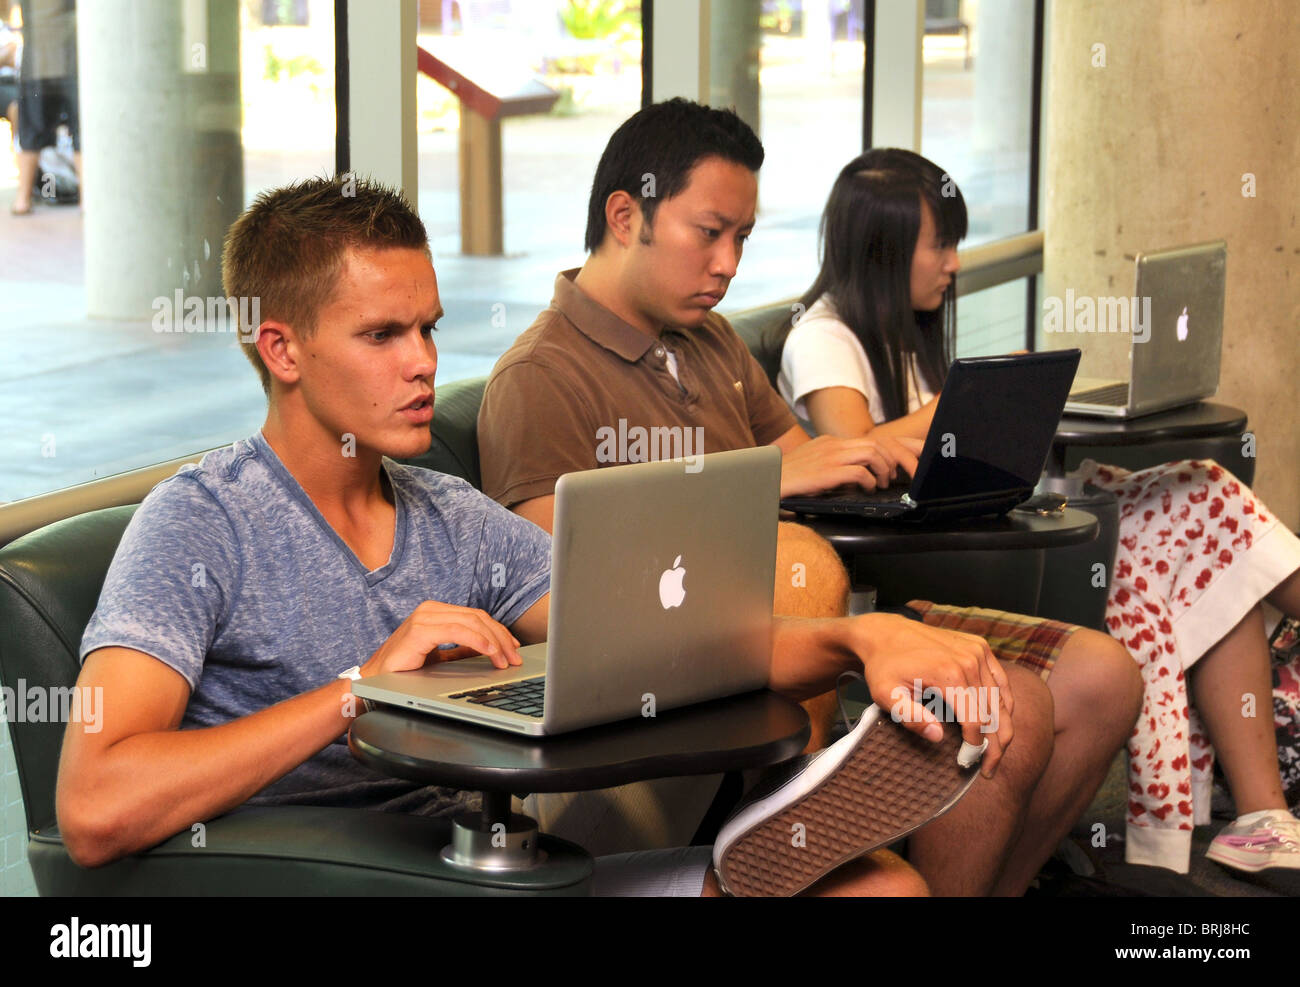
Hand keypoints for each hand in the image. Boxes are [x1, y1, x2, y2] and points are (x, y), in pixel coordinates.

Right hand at [360, 601, 523, 676]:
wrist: (374, 685)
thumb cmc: (404, 672)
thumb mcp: (441, 659)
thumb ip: (462, 650)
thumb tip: (491, 650)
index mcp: (436, 612)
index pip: (477, 616)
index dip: (499, 631)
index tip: (515, 648)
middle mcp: (431, 609)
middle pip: (478, 617)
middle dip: (501, 638)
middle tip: (515, 658)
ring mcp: (424, 617)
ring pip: (472, 622)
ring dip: (494, 642)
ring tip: (505, 660)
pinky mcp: (419, 630)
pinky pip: (457, 631)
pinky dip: (478, 641)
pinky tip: (490, 653)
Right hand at [779, 435, 921, 497]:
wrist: (766, 479)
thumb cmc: (788, 477)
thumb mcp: (812, 463)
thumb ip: (832, 463)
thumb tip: (854, 477)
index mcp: (830, 441)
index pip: (868, 440)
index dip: (886, 452)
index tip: (891, 466)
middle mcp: (832, 444)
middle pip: (875, 443)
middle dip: (891, 460)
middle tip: (892, 476)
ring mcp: (830, 456)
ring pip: (872, 453)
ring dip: (883, 469)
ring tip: (882, 483)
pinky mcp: (827, 472)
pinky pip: (859, 472)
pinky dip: (869, 481)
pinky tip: (868, 489)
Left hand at [847, 612, 1013, 777]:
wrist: (885, 633)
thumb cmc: (883, 666)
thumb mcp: (886, 694)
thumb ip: (910, 717)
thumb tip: (938, 737)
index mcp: (949, 674)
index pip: (975, 720)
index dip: (975, 747)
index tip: (968, 763)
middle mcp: (969, 660)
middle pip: (993, 713)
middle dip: (994, 746)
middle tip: (989, 768)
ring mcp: (977, 651)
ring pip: (1001, 698)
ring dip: (1003, 729)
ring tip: (996, 752)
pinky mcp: (979, 646)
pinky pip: (1001, 680)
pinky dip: (1004, 704)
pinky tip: (1001, 723)